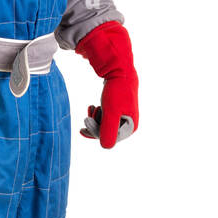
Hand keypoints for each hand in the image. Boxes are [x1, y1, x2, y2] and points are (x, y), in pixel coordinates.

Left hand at [75, 22, 138, 150]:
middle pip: (106, 133)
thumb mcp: (111, 112)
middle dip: (94, 125)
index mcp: (131, 127)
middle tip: (87, 113)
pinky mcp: (118, 109)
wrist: (120, 70)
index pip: (109, 138)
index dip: (95, 131)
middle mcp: (129, 124)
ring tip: (91, 107)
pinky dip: (97, 114)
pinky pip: (105, 118)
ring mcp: (124, 117)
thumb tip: (106, 147)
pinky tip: (92, 106)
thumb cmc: (116, 91)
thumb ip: (108, 131)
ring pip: (104, 125)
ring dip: (95, 118)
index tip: (86, 119)